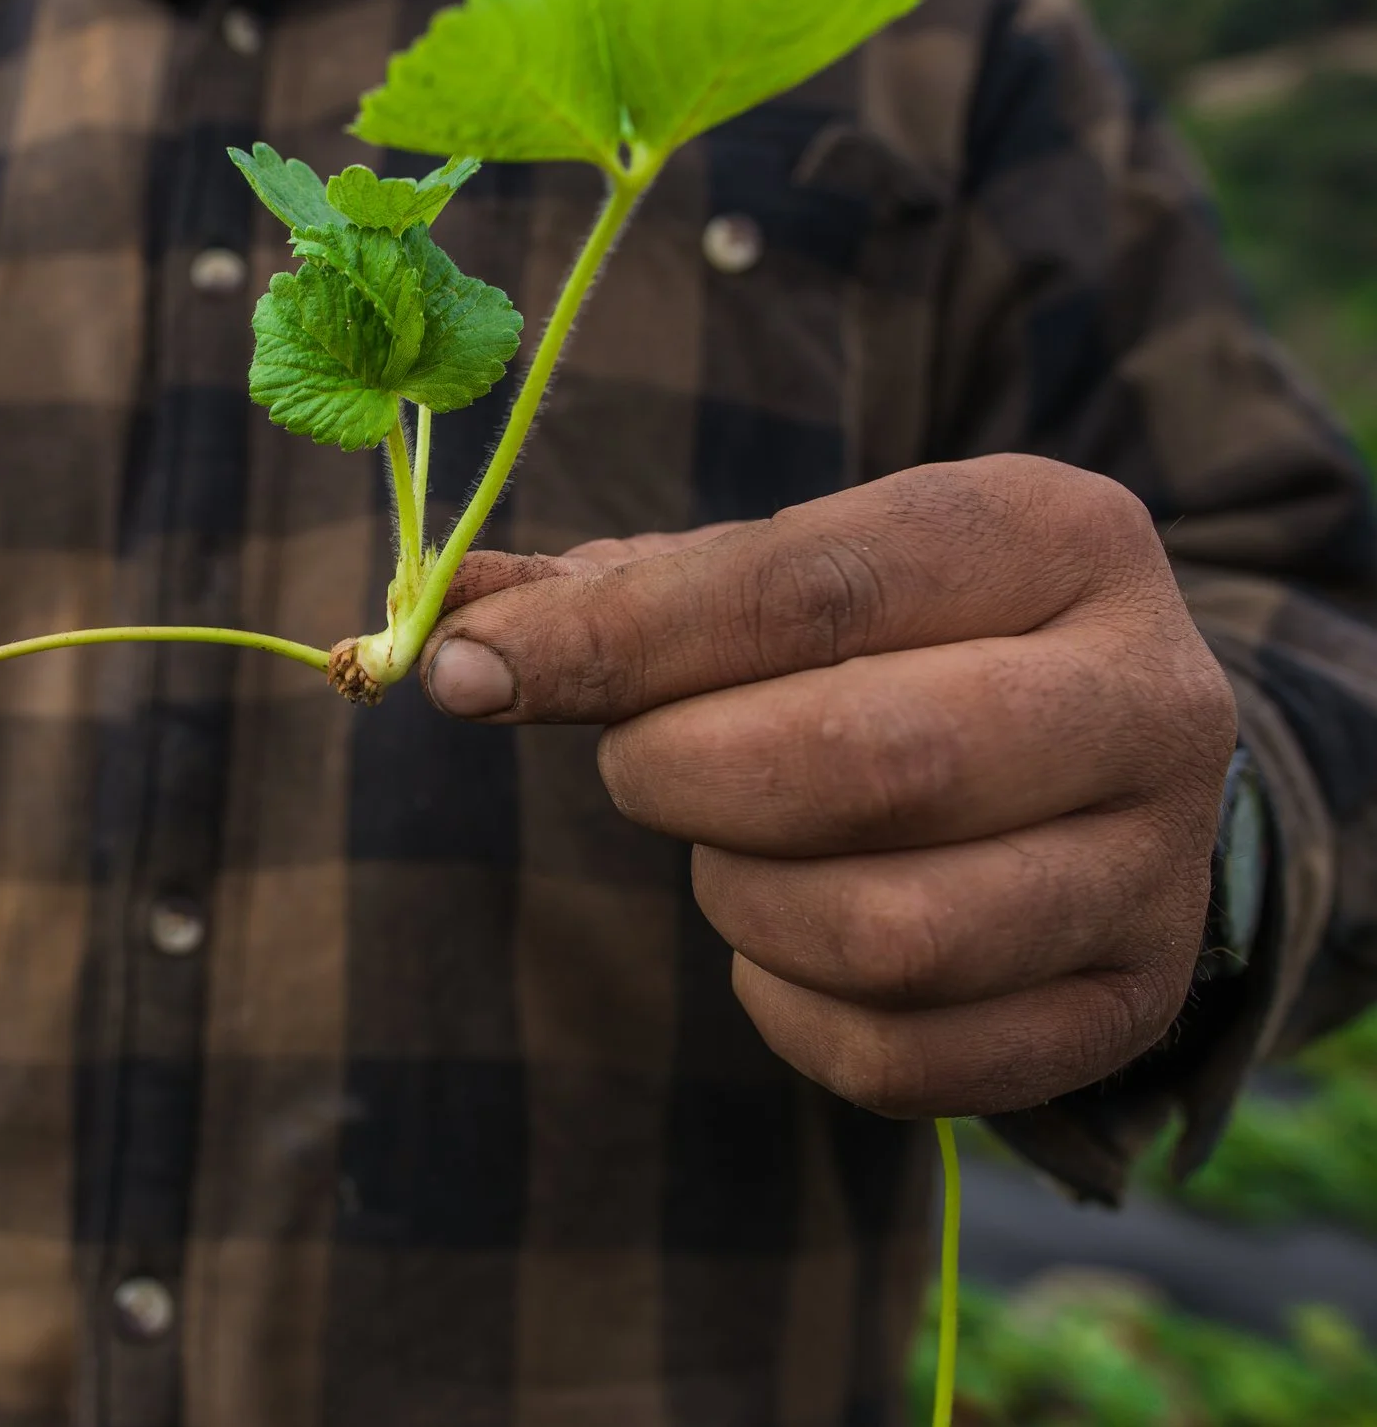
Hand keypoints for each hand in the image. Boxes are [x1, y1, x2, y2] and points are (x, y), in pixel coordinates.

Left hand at [422, 454, 1234, 1117]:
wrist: (1090, 752)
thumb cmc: (891, 643)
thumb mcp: (776, 575)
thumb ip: (611, 595)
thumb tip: (437, 620)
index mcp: (1056, 535)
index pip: (811, 590)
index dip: (617, 641)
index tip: (466, 672)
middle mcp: (1150, 697)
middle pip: (874, 766)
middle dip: (688, 778)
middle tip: (639, 769)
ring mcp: (1158, 869)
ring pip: (891, 934)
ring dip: (744, 900)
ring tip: (733, 851)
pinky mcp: (1127, 1010)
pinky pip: (904, 1060)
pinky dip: (790, 1012)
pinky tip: (787, 947)